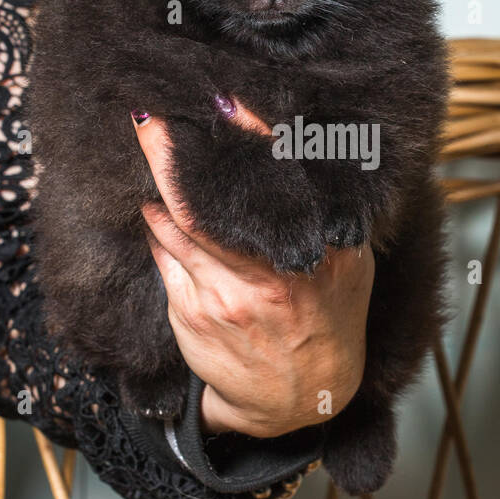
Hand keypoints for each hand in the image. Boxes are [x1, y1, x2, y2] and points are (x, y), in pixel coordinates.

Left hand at [132, 98, 373, 436]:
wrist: (297, 400)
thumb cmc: (326, 318)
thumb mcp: (351, 266)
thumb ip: (329, 216)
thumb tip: (299, 151)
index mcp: (323, 254)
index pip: (281, 184)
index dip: (251, 137)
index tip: (224, 98)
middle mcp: (273, 275)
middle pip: (206, 202)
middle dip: (171, 153)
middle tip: (148, 111)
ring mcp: (227, 296)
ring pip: (175, 223)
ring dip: (158, 184)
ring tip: (149, 140)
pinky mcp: (193, 313)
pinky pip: (165, 253)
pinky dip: (159, 225)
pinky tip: (158, 206)